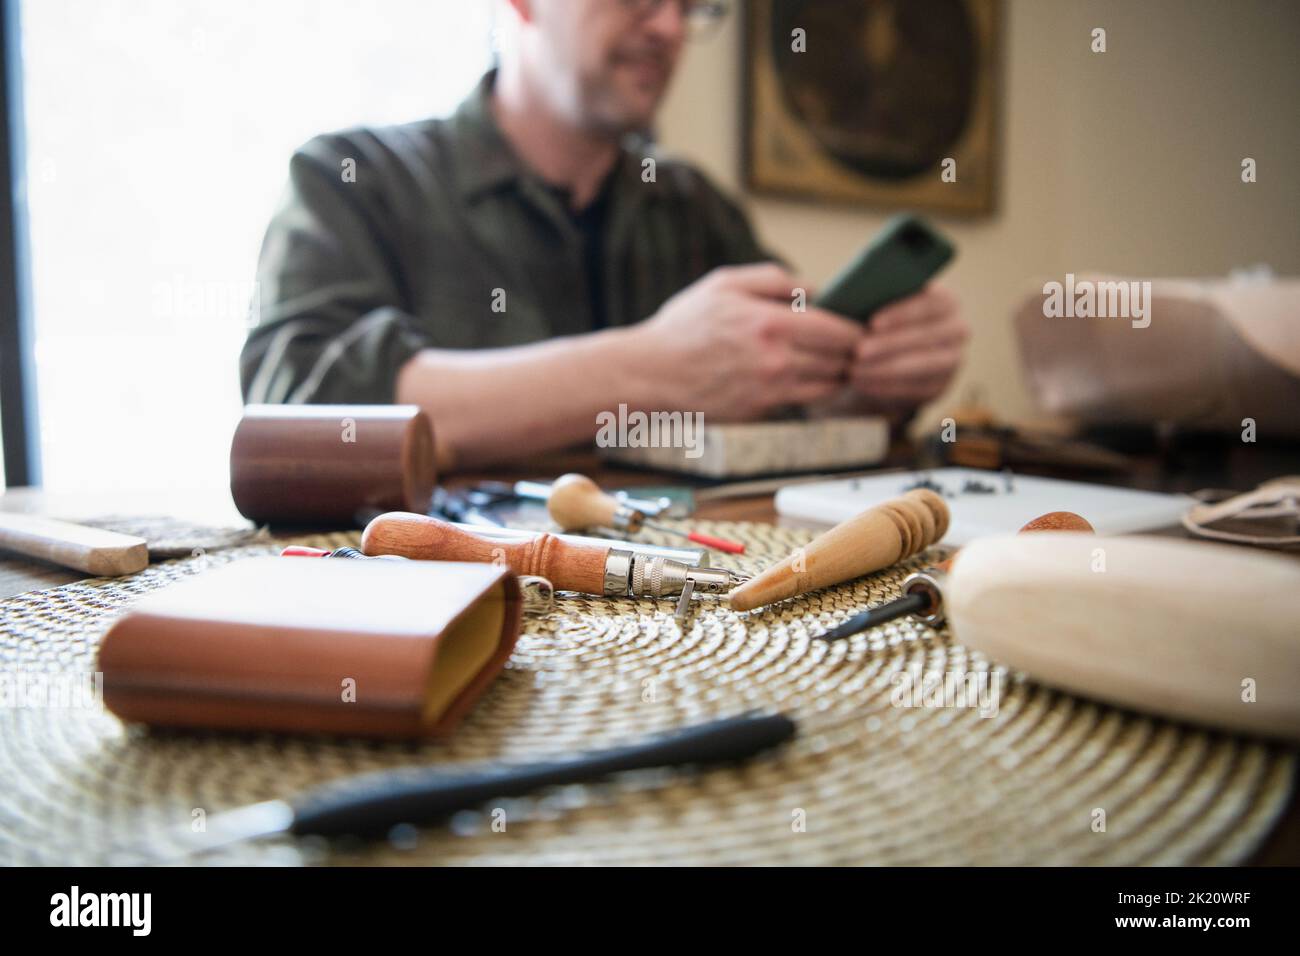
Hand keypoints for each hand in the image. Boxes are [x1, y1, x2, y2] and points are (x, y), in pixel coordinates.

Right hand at [626, 263, 860, 419]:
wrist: (651, 373)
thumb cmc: (685, 326)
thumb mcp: (724, 283)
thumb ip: (773, 278)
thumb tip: (813, 288)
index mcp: (770, 323)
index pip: (838, 330)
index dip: (857, 329)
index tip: (861, 327)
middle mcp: (776, 360)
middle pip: (840, 359)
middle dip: (850, 351)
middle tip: (854, 345)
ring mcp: (770, 390)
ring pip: (828, 384)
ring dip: (838, 373)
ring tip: (837, 361)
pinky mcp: (761, 411)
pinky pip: (804, 401)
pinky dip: (814, 390)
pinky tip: (808, 377)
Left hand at [847, 284, 966, 407]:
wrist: (886, 358)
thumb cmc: (877, 322)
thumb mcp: (875, 307)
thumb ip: (874, 300)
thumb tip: (855, 304)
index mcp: (945, 300)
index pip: (931, 302)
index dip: (902, 313)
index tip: (872, 323)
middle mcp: (957, 329)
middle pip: (925, 336)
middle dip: (889, 345)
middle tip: (858, 352)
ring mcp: (953, 360)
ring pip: (921, 365)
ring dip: (884, 369)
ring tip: (854, 371)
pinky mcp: (940, 386)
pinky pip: (915, 389)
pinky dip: (886, 387)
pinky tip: (863, 384)